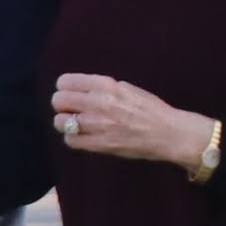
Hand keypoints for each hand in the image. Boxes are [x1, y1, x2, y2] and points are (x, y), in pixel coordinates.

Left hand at [51, 73, 210, 167]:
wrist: (167, 133)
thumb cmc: (150, 109)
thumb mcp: (127, 88)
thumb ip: (103, 88)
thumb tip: (82, 90)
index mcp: (106, 85)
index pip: (67, 82)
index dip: (64, 87)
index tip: (68, 91)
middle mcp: (98, 103)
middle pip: (58, 100)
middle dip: (62, 104)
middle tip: (70, 109)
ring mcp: (96, 125)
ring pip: (60, 121)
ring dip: (64, 122)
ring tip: (75, 124)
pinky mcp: (98, 144)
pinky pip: (70, 140)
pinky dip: (73, 138)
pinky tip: (82, 136)